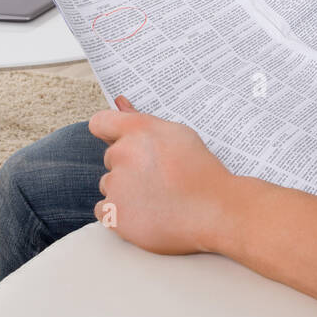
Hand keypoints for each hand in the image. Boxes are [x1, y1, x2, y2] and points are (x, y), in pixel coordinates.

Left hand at [88, 94, 233, 255]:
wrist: (215, 211)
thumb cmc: (201, 172)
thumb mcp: (177, 135)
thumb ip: (142, 120)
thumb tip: (120, 102)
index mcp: (139, 130)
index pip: (100, 122)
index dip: (109, 132)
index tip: (120, 142)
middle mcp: (123, 153)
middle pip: (111, 158)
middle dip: (129, 166)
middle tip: (158, 177)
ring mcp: (116, 185)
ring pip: (109, 184)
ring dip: (124, 191)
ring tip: (157, 198)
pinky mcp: (114, 213)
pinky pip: (105, 210)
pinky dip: (120, 214)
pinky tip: (146, 214)